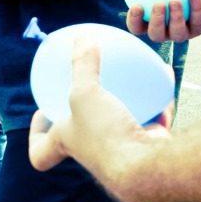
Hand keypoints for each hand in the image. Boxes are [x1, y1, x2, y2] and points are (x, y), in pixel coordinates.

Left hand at [29, 35, 172, 171]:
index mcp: (69, 143)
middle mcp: (94, 150)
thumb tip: (83, 34)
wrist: (146, 166)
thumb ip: (83, 64)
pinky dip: (159, 97)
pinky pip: (154, 116)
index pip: (41, 150)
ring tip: (131, 77)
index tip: (41, 113)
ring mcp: (124, 150)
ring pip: (122, 123)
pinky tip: (163, 75)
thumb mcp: (84, 92)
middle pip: (84, 135)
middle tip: (90, 88)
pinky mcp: (150, 144)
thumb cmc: (105, 133)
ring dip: (128, 102)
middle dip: (86, 116)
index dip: (36, 134)